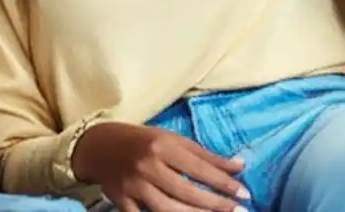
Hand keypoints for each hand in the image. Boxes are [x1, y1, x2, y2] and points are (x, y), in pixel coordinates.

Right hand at [71, 122, 249, 211]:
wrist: (99, 146)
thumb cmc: (144, 141)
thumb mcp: (174, 140)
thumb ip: (206, 155)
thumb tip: (239, 166)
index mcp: (164, 146)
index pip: (199, 168)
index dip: (223, 182)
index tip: (245, 193)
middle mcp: (148, 166)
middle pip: (186, 191)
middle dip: (215, 203)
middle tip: (239, 210)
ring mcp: (133, 187)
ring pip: (168, 209)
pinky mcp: (121, 202)